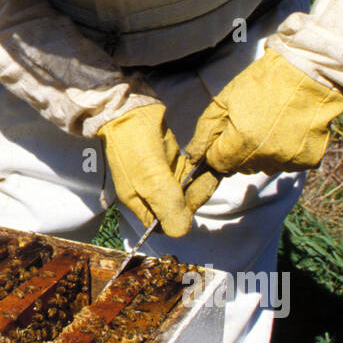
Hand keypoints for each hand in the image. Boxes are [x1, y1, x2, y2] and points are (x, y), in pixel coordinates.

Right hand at [99, 102, 211, 236]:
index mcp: (140, 202)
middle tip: (207, 182)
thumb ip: (167, 204)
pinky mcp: (171, 162)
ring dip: (200, 185)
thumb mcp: (149, 178)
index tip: (191, 205)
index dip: (178, 220)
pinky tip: (208, 166)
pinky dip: (199, 173)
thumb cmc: (133, 145)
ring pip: (186, 191)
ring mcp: (161, 177)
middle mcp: (150, 193)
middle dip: (194, 199)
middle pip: (178, 208)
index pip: (162, 225)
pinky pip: (188, 175)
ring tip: (213, 173)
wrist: (129, 110)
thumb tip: (182, 232)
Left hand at [188, 49, 342, 176]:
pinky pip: (289, 164)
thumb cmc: (263, 81)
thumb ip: (206, 131)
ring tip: (271, 126)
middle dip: (239, 153)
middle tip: (250, 126)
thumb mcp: (225, 100)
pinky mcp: (309, 160)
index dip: (218, 150)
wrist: (307, 71)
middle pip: (242, 168)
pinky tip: (289, 130)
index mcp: (242, 142)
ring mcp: (289, 160)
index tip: (226, 136)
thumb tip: (193, 157)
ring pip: (265, 167)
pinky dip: (286, 152)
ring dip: (263, 154)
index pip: (219, 165)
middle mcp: (265, 157)